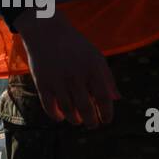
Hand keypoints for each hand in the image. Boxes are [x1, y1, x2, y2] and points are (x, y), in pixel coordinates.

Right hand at [14, 11, 118, 126]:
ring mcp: (58, 80)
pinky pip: (49, 106)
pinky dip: (56, 115)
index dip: (106, 112)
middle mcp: (76, 75)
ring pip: (68, 109)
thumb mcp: (95, 58)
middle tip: (93, 125)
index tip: (107, 121)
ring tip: (78, 121)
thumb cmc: (75, 47)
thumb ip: (107, 78)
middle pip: (86, 107)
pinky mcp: (42, 83)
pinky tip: (61, 117)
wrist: (47, 33)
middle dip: (91, 121)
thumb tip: (116, 99)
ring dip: (75, 119)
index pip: (103, 97)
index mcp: (93, 68)